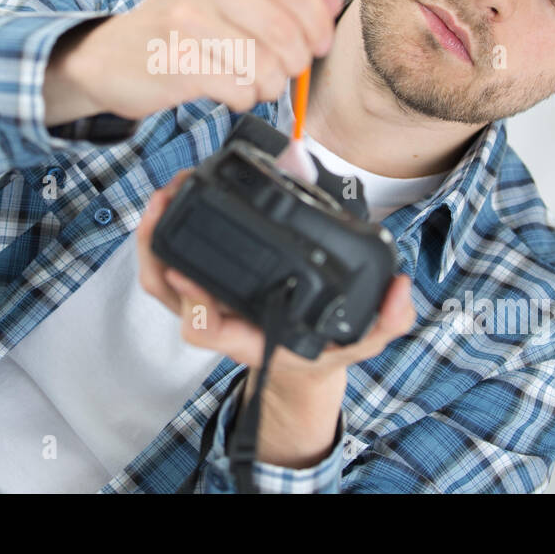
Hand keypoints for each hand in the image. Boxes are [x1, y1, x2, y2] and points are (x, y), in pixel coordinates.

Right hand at [56, 0, 342, 121]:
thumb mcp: (226, 0)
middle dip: (294, 62)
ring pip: (264, 63)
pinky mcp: (175, 58)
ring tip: (252, 84)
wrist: (106, 57)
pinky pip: (237, 87)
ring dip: (267, 85)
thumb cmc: (172, 30)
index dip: (316, 24)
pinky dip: (243, 98)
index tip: (317, 45)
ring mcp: (185, 18)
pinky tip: (229, 92)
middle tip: (283, 72)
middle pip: (284, 30)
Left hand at [136, 169, 417, 388]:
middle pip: (167, 291)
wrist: (302, 364)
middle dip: (156, 246)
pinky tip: (173, 197)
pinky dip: (163, 233)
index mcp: (251, 337)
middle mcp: (220, 322)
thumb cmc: (321, 349)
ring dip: (154, 233)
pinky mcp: (203, 287)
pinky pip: (169, 264)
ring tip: (167, 189)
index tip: (187, 278)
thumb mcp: (361, 342)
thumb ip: (385, 322)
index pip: (209, 328)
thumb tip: (400, 291)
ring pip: (160, 275)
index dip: (195, 305)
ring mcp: (206, 304)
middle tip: (165, 200)